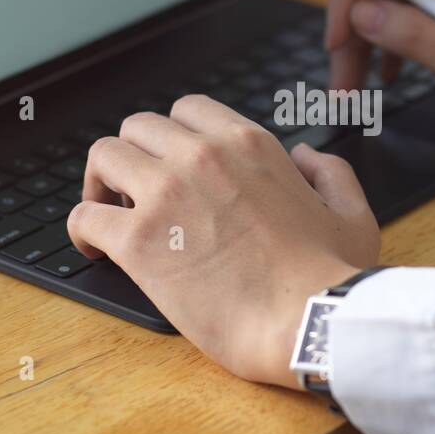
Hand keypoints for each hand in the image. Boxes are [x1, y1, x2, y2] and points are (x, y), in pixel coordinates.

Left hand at [66, 96, 379, 387]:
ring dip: (101, 185)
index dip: (173, 138)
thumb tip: (305, 158)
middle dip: (134, 157)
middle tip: (138, 194)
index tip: (173, 167)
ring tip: (110, 217)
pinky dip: (82, 232)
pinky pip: (83, 216)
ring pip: (103, 157)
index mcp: (249, 144)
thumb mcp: (352, 212)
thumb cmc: (331, 278)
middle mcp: (201, 155)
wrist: (307, 322)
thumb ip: (330, 172)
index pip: (187, 110)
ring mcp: (165, 194)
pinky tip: (96, 251)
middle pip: (137, 127)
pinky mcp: (138, 239)